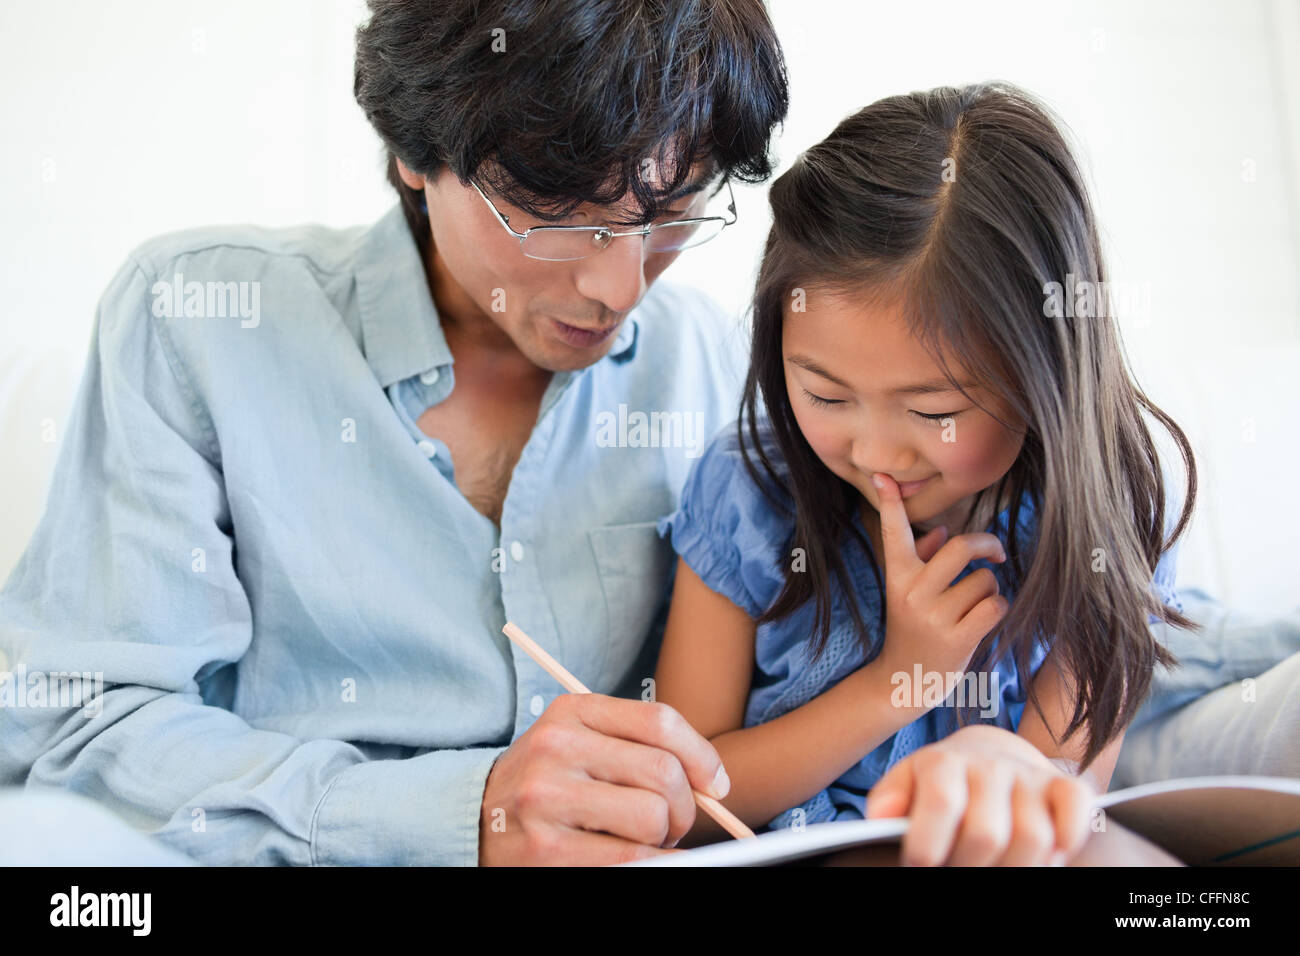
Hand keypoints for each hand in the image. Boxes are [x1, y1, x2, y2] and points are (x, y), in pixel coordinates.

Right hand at [478, 693, 729, 864]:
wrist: (473, 819)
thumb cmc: (546, 781)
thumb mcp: (580, 742)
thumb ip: (637, 748)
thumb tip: (712, 784)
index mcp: (572, 712)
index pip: (660, 722)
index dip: (703, 756)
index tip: (716, 784)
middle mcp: (557, 748)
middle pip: (664, 773)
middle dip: (686, 807)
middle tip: (674, 823)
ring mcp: (549, 800)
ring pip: (652, 817)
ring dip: (664, 839)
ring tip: (645, 840)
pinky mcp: (548, 851)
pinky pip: (632, 859)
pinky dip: (652, 862)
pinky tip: (641, 858)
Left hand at [865, 724, 1094, 864]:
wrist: (988, 753)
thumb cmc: (941, 781)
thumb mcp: (907, 782)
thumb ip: (890, 797)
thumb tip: (880, 816)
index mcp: (945, 763)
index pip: (943, 802)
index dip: (930, 843)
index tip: (921, 866)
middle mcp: (989, 765)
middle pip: (987, 833)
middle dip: (969, 867)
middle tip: (959, 873)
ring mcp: (1028, 776)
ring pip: (1033, 836)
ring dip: (1014, 868)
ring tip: (994, 870)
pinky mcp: (1064, 786)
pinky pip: (1076, 809)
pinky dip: (1069, 837)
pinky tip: (1050, 854)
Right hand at [869, 472, 1009, 699]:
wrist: (904, 680)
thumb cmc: (913, 626)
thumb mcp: (908, 592)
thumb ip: (923, 559)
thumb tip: (946, 531)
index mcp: (898, 575)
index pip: (895, 532)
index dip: (890, 503)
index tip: (883, 476)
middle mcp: (913, 592)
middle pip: (961, 547)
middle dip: (987, 545)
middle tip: (997, 553)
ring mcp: (934, 617)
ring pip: (984, 581)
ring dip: (990, 589)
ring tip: (976, 605)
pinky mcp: (956, 639)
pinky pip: (994, 606)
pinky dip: (997, 609)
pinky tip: (983, 619)